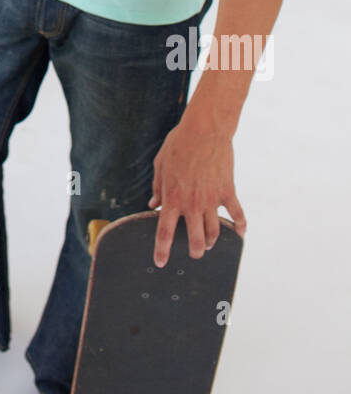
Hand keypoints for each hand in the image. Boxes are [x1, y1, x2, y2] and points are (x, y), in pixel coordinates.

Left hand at [148, 116, 246, 266]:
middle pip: (195, 239)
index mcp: (172, 198)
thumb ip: (157, 187)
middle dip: (195, 251)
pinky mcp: (228, 192)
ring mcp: (212, 200)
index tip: (161, 262)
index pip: (164, 232)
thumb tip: (153, 204)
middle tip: (195, 253)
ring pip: (215, 232)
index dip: (162, 250)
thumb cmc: (179, 144)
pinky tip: (240, 233)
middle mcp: (192, 204)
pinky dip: (240, 226)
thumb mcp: (161, 164)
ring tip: (210, 243)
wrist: (205, 130)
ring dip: (212, 241)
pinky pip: (237, 214)